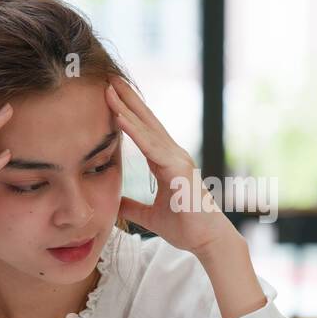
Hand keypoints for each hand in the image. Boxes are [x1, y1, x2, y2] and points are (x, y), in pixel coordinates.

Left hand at [105, 75, 238, 256]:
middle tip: (109, 77)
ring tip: (109, 89)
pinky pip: (151, 146)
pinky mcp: (178, 169)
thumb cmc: (185, 227)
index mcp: (167, 162)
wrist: (207, 241)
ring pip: (147, 129)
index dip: (128, 111)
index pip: (144, 131)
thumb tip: (114, 202)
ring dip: (127, 107)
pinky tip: (120, 117)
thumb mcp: (149, 215)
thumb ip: (132, 206)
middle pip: (147, 121)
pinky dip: (134, 130)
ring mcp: (177, 159)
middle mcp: (173, 155)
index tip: (111, 94)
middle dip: (128, 98)